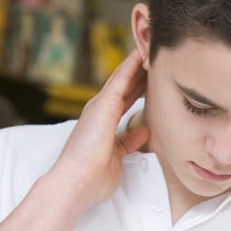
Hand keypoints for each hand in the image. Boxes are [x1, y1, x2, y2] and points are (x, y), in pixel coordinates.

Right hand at [52, 49, 148, 208]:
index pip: (126, 100)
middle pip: (125, 86)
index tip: (152, 76)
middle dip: (140, 72)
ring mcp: (100, 106)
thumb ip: (129, 141)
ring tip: (151, 48)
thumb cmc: (93, 176)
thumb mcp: (118, 156)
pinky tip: (142, 54)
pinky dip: (131, 66)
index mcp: (104, 124)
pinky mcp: (103, 105)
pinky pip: (121, 80)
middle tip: (154, 55)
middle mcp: (100, 111)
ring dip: (137, 63)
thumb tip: (143, 130)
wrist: (76, 182)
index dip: (139, 87)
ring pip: (123, 78)